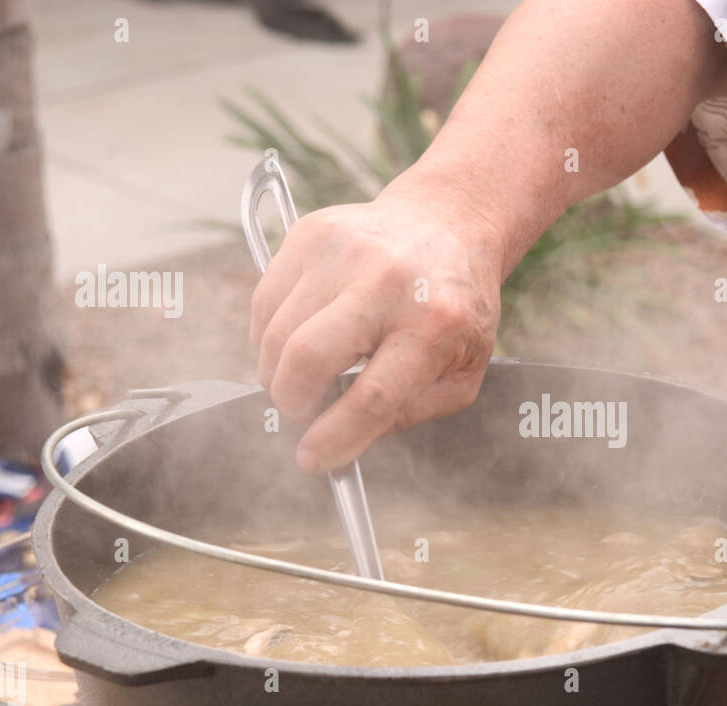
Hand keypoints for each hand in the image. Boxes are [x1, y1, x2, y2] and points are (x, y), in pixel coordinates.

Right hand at [250, 180, 504, 472]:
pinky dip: (269, 336)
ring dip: (277, 373)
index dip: (334, 438)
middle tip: (305, 413)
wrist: (449, 224)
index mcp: (435, 325)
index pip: (372, 398)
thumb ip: (411, 412)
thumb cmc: (457, 309)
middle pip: (308, 359)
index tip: (315, 460)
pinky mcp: (309, 234)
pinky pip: (264, 303)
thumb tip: (344, 439)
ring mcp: (343, 252)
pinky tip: (298, 339)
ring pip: (276, 335)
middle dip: (293, 403)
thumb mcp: (463, 372)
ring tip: (305, 378)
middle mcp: (387, 283)